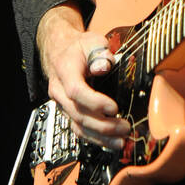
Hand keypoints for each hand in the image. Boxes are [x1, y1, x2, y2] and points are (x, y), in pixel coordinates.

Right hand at [37, 4, 130, 149]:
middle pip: (78, 113)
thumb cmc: (78, 48)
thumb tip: (104, 66)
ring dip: (100, 137)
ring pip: (77, 126)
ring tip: (121, 141)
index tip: (114, 108)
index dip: (95, 102)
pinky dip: (95, 138)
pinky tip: (110, 142)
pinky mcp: (68, 112)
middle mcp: (59, 90)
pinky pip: (79, 129)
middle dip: (103, 124)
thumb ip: (100, 52)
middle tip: (124, 127)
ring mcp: (62, 104)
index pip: (76, 91)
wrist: (61, 52)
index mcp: (64, 70)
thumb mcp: (91, 41)